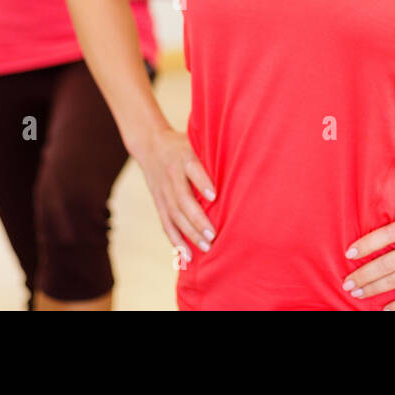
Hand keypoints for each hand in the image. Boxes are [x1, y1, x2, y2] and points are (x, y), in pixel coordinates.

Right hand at [139, 126, 216, 267]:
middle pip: (183, 199)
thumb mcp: (196, 141)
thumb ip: (212, 154)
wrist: (150, 144)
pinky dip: (175, 239)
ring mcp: (162, 190)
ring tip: (205, 248)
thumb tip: (244, 162)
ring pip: (174, 215)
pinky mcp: (158, 202)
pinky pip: (165, 223)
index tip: (214, 195)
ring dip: (189, 233)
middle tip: (213, 235)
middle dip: (197, 219)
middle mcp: (171, 175)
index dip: (202, 182)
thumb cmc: (184, 144)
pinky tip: (185, 254)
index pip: (192, 169)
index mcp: (183, 157)